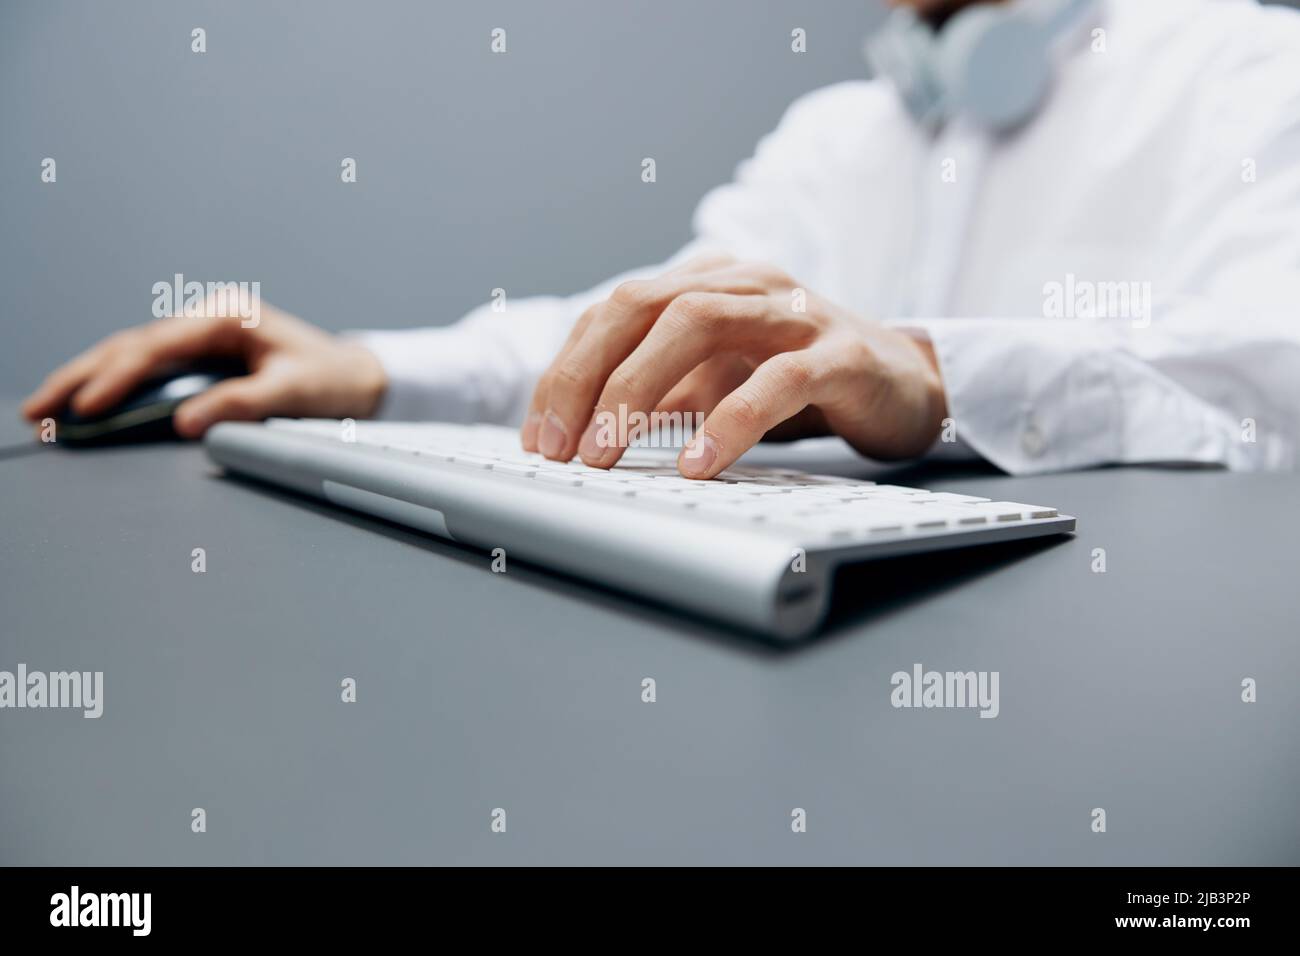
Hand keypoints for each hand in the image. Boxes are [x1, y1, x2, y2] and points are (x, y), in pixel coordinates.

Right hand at [21, 303, 386, 437]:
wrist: (360, 376)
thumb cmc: (333, 380)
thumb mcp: (293, 393)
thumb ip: (240, 404)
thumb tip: (187, 423)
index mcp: (227, 316)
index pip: (156, 347)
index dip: (116, 379)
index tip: (86, 406)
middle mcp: (207, 317)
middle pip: (129, 346)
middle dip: (81, 378)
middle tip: (37, 410)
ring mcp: (202, 333)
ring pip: (130, 354)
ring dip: (87, 381)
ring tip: (46, 410)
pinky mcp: (201, 353)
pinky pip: (148, 368)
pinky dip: (114, 386)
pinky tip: (85, 403)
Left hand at [520, 255, 947, 477]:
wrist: (907, 383)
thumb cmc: (801, 382)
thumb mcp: (716, 384)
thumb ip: (660, 393)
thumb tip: (580, 432)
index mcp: (706, 280)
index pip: (613, 312)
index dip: (565, 371)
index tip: (539, 436)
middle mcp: (744, 281)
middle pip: (640, 306)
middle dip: (585, 378)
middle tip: (559, 449)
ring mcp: (793, 311)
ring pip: (696, 325)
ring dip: (637, 392)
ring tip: (605, 453)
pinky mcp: (839, 354)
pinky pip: (775, 381)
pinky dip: (728, 423)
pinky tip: (696, 464)